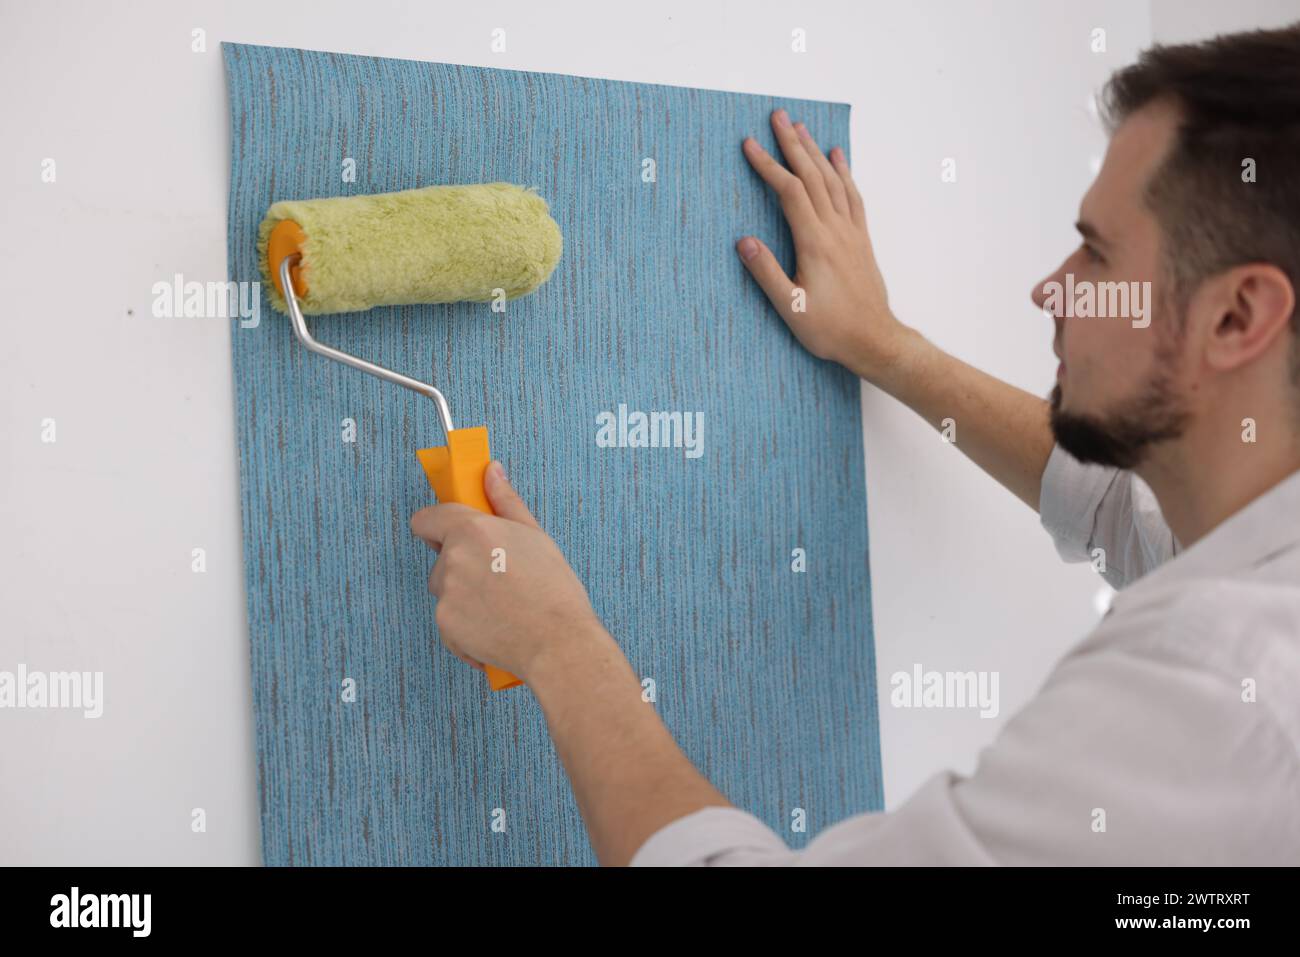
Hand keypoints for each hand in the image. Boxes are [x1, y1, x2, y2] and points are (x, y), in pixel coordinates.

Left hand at [410, 462, 603, 680]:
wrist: (558, 643)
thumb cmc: (553, 591)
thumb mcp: (535, 536)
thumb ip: (505, 500)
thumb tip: (492, 471)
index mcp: (473, 531)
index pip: (427, 518)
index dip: (436, 525)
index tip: (447, 532)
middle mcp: (453, 560)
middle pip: (441, 558)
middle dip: (462, 565)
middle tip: (498, 577)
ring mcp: (446, 595)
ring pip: (446, 589)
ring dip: (464, 595)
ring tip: (502, 605)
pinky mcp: (446, 626)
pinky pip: (449, 620)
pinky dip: (466, 625)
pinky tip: (497, 626)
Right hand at [738, 109, 905, 380]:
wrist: (874, 339)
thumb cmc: (830, 329)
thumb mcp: (790, 307)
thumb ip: (766, 273)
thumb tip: (744, 241)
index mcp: (815, 242)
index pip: (788, 192)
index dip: (768, 165)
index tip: (749, 144)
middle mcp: (835, 230)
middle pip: (812, 175)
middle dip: (792, 144)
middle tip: (778, 116)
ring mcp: (851, 232)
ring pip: (832, 180)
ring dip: (815, 152)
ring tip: (802, 128)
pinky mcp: (861, 239)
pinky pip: (853, 195)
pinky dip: (843, 172)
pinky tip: (837, 158)